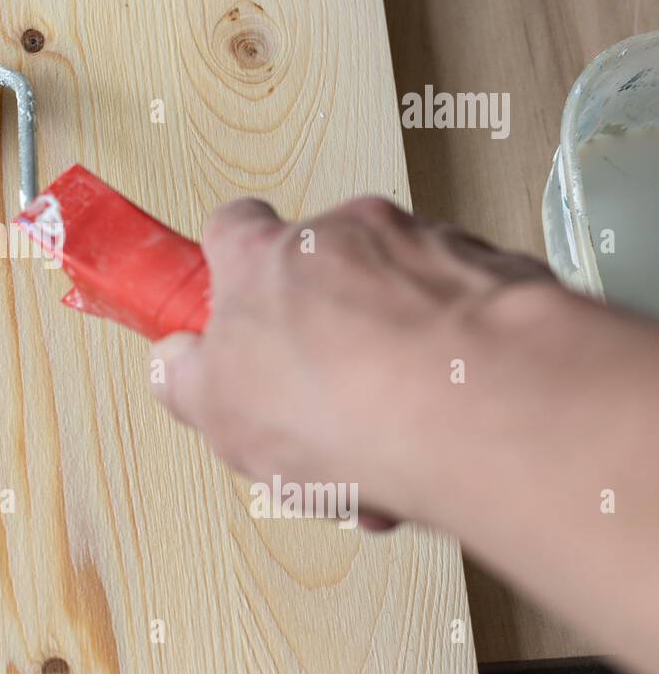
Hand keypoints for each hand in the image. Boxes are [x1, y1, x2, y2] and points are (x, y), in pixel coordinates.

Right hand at [149, 196, 554, 526]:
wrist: (477, 408)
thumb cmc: (346, 404)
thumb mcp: (220, 413)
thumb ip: (186, 380)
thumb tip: (172, 366)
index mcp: (265, 258)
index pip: (231, 228)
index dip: (232, 268)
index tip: (238, 311)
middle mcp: (347, 231)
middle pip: (324, 273)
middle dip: (328, 336)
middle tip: (330, 410)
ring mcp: (429, 245)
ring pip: (399, 299)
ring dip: (394, 357)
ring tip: (397, 445)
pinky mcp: (501, 272)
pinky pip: (465, 315)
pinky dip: (458, 361)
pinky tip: (453, 429)